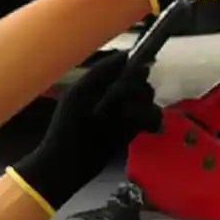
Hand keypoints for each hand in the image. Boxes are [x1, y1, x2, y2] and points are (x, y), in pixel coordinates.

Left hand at [10, 52, 159, 213]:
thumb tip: (127, 54)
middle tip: (120, 106)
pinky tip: (145, 128)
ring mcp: (126, 110)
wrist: (68, 164)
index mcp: (100, 82)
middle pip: (140, 80)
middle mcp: (115, 93)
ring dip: (141, 107)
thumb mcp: (78, 94)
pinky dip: (151, 119)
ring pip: (148, 97)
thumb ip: (100, 72)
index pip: (126, 64)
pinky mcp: (135, 128)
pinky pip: (153, 115)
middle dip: (135, 91)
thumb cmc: (67, 127)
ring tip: (126, 121)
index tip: (137, 73)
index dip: (134, 66)